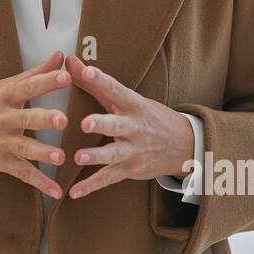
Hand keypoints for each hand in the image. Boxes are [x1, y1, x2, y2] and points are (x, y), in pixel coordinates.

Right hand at [0, 51, 70, 198]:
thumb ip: (34, 74)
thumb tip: (60, 56)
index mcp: (3, 96)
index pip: (27, 87)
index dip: (46, 82)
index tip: (65, 76)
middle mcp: (2, 118)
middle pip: (26, 118)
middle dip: (44, 119)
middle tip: (62, 119)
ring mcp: (1, 142)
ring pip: (24, 147)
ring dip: (43, 153)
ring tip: (60, 157)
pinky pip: (22, 173)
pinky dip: (40, 183)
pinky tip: (57, 192)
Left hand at [62, 53, 194, 199]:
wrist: (184, 145)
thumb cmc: (147, 116)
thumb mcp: (127, 98)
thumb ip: (95, 83)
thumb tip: (69, 61)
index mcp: (133, 105)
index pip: (116, 90)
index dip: (102, 80)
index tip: (87, 70)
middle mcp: (134, 128)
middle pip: (117, 125)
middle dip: (102, 124)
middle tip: (84, 123)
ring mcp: (133, 150)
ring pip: (113, 154)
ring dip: (96, 156)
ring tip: (78, 157)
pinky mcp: (130, 169)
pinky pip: (108, 179)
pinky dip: (91, 186)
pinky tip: (74, 192)